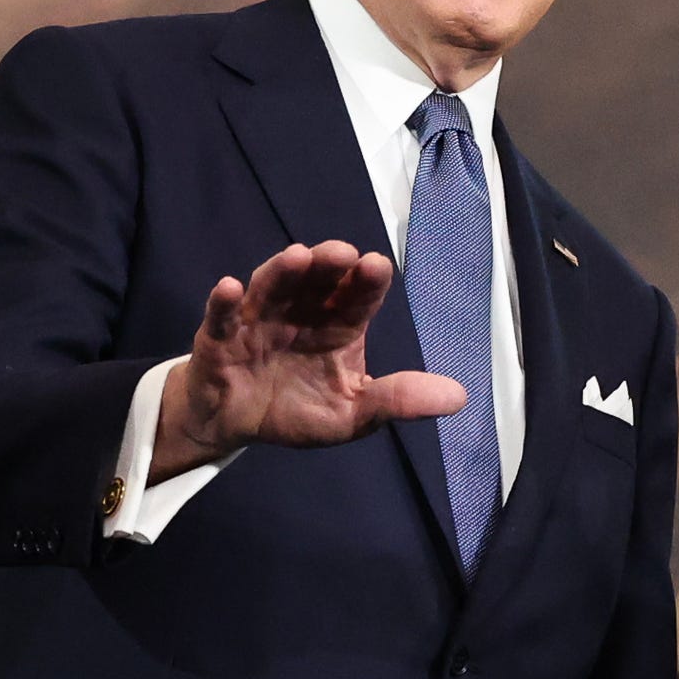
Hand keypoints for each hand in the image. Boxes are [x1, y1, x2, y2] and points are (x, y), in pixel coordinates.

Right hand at [150, 241, 466, 481]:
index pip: (356, 298)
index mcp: (337, 327)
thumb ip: (398, 401)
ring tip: (299, 257)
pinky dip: (223, 302)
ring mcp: (258, 321)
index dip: (366, 281)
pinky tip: (230, 286)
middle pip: (316, 282)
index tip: (377, 265)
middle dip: (329, 265)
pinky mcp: (219, 339)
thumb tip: (459, 397)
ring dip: (283, 271)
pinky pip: (220, 318)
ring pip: (271, 288)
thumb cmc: (297, 410)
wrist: (235, 425)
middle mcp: (300, 313)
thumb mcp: (354, 413)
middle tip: (342, 253)